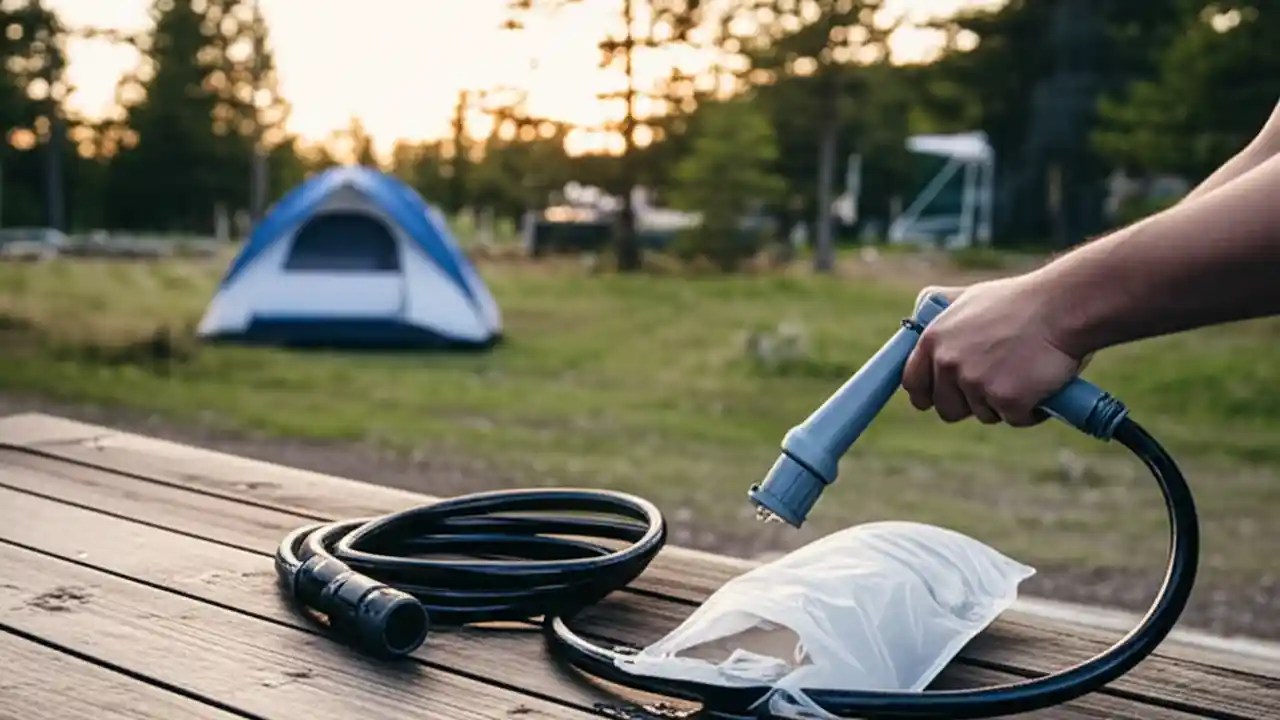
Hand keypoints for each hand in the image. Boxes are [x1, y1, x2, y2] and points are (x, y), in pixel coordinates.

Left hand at [902, 277, 1084, 425]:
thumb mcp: (969, 300)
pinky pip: (1015, 419)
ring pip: (983, 414)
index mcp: (933, 340)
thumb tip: (917, 318)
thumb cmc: (1021, 302)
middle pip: (946, 408)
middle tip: (997, 384)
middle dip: (969, 404)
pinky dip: (1030, 409)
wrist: (1062, 306)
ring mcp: (975, 382)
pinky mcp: (1005, 399)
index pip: (912, 383)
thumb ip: (942, 317)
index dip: (926, 395)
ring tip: (1025, 372)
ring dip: (1004, 403)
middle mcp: (948, 363)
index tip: (937, 399)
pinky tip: (1041, 383)